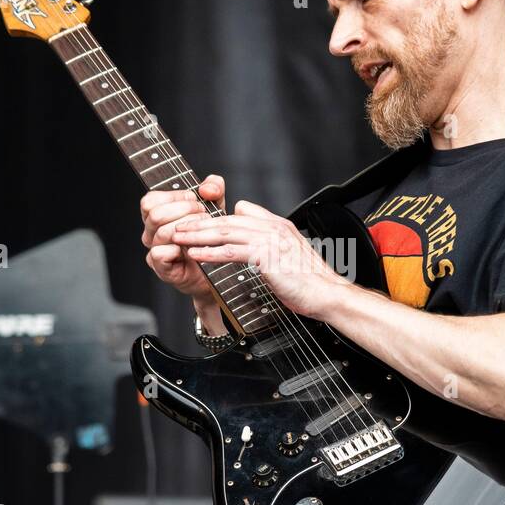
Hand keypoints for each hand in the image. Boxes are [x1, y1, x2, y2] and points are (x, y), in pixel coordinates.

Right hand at [140, 174, 225, 300]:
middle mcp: (151, 233)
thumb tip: (208, 187)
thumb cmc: (210, 236)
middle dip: (185, 210)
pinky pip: (160, 253)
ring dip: (189, 228)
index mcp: (156, 216)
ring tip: (206, 229)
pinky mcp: (162, 269)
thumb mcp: (214, 206)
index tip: (195, 200)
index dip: (175, 196)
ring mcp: (154, 251)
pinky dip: (179, 248)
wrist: (218, 270)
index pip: (150, 200)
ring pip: (161, 232)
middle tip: (204, 214)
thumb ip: (213, 189)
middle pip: (155, 215)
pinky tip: (194, 248)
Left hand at [171, 200, 353, 318]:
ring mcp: (271, 240)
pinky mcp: (268, 256)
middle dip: (200, 223)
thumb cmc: (310, 281)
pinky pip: (233, 251)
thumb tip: (252, 248)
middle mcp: (274, 227)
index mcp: (278, 225)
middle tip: (177, 226)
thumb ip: (270, 245)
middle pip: (229, 219)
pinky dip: (212, 252)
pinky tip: (197, 255)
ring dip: (199, 234)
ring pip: (227, 232)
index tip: (198, 223)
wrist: (327, 294)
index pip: (243, 210)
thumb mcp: (288, 256)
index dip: (218, 216)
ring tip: (179, 237)